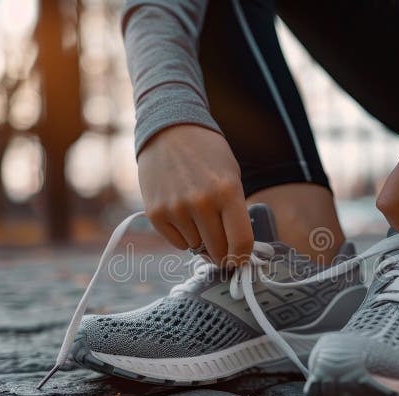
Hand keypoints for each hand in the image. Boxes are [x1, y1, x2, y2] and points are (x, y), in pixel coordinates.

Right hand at [138, 124, 252, 265]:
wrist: (169, 131)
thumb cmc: (207, 155)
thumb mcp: (232, 176)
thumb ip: (235, 212)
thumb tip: (233, 252)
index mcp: (228, 192)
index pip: (241, 242)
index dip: (243, 257)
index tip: (241, 260)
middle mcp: (201, 203)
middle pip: (218, 250)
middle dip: (223, 251)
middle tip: (221, 241)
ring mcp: (176, 209)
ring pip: (197, 248)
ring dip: (201, 238)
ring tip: (197, 212)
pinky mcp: (155, 214)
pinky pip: (177, 243)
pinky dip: (183, 235)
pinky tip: (182, 213)